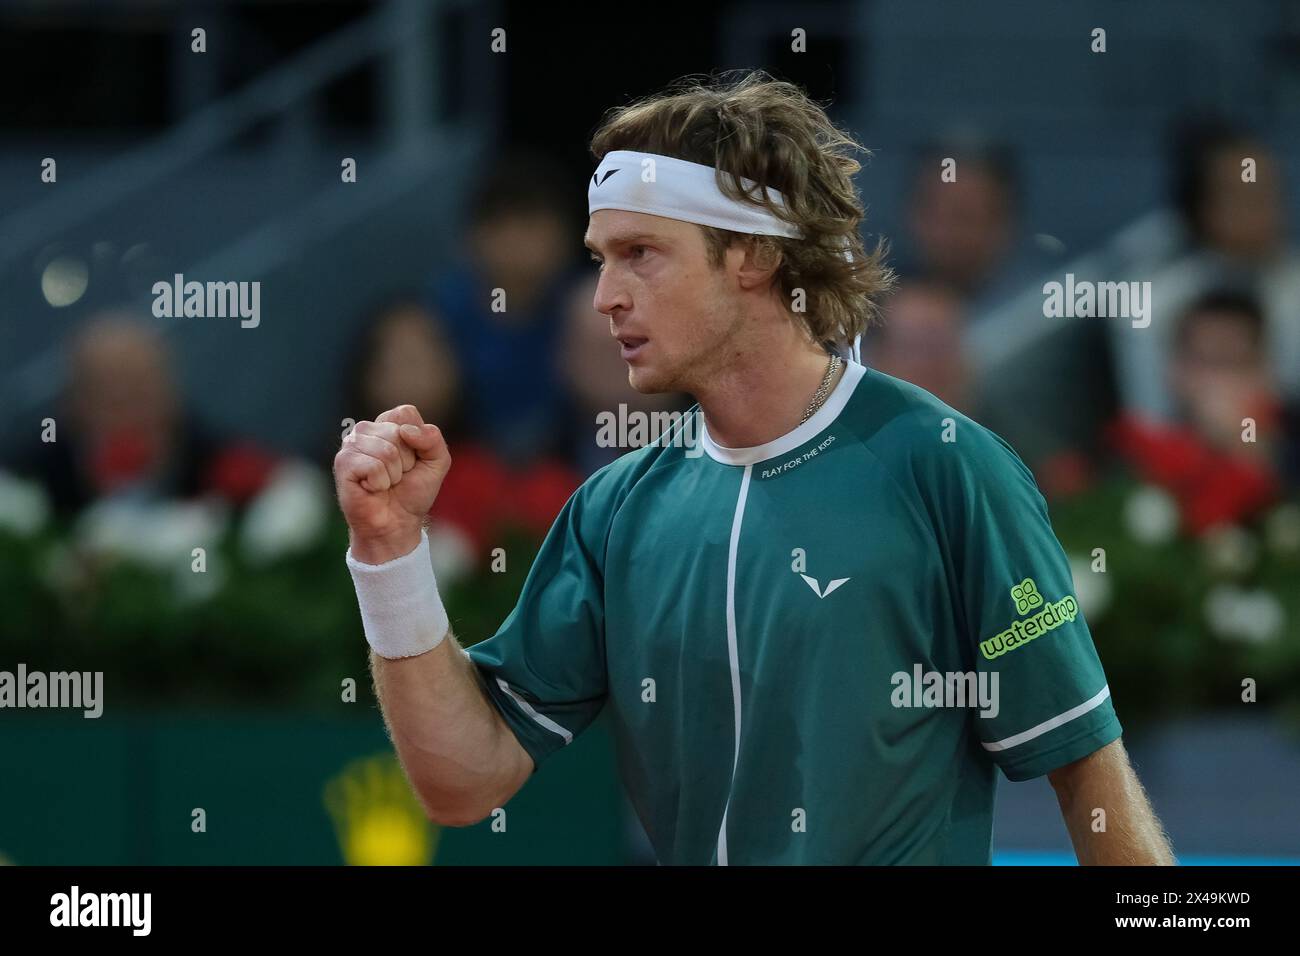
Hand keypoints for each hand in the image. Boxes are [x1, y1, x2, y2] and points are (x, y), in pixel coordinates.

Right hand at [334, 405, 450, 562]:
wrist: (398, 523)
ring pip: (387, 451)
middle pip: (398, 432)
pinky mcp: (343, 463)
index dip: (417, 441)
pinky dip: (380, 483)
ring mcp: (351, 445)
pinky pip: (374, 466)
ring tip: (385, 483)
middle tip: (397, 476)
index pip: (405, 413)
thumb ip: (433, 438)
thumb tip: (405, 431)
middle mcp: (366, 430)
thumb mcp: (438, 461)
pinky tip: (372, 489)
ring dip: (394, 474)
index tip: (412, 461)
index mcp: (387, 424)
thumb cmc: (413, 491)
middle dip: (406, 461)